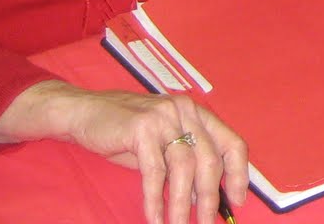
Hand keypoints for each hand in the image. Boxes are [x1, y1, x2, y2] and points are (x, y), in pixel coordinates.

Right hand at [0, 80, 248, 223]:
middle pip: (209, 160)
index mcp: (197, 113)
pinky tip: (155, 217)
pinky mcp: (141, 129)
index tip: (237, 201)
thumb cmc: (125, 132)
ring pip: (184, 167)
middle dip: (210, 198)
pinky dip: (156, 198)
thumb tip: (205, 197)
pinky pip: (154, 171)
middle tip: (205, 223)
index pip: (232, 143)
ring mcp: (164, 118)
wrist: (84, 112)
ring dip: (182, 203)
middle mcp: (185, 111)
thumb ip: (185, 163)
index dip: (239, 174)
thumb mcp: (162, 144)